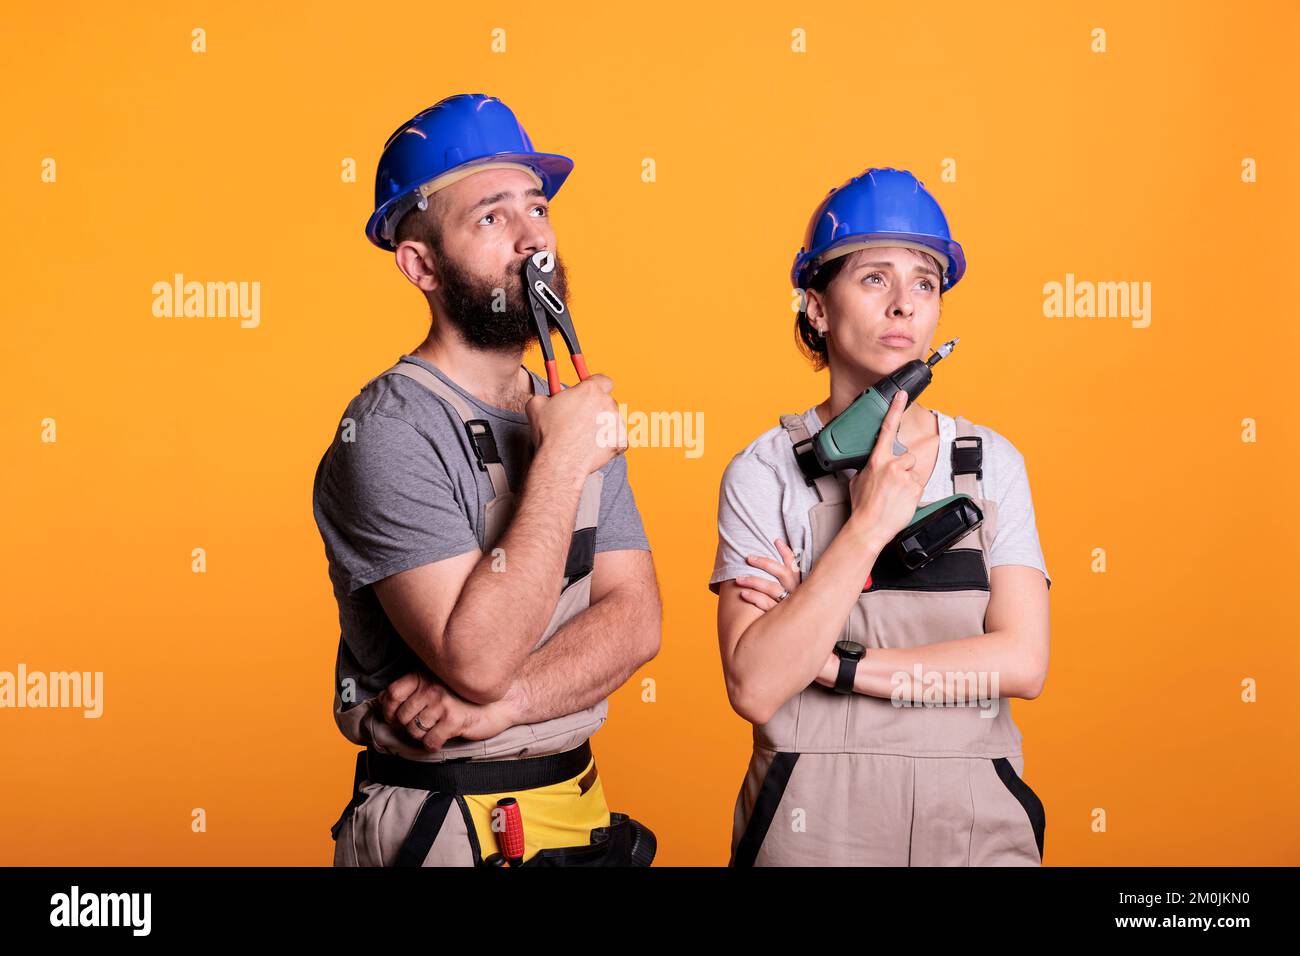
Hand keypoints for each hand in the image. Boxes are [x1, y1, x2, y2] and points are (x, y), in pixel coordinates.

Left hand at [378, 670, 515, 751]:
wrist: (501, 700)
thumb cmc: (467, 694)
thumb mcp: (438, 683)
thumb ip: (413, 688)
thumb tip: (383, 699)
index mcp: (426, 676)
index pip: (393, 693)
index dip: (389, 710)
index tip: (394, 718)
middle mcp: (432, 687)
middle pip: (403, 716)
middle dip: (408, 727)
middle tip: (421, 727)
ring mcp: (444, 703)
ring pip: (414, 730)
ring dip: (421, 737)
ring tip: (433, 731)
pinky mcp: (455, 720)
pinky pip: (430, 741)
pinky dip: (432, 745)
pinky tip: (441, 739)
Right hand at [525, 373, 625, 478]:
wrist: (560, 461)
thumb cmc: (549, 434)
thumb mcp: (537, 405)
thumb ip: (547, 395)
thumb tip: (547, 398)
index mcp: (590, 390)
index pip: (603, 380)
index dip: (596, 386)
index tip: (590, 393)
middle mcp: (607, 402)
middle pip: (607, 401)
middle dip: (597, 408)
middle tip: (582, 419)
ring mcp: (616, 422)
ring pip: (613, 420)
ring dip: (603, 426)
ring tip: (585, 436)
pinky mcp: (620, 441)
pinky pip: (617, 439)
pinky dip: (609, 443)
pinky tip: (594, 446)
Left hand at [733, 538, 800, 611]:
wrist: (799, 641)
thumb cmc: (795, 613)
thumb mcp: (797, 595)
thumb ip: (790, 579)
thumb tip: (779, 558)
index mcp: (801, 586)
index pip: (795, 565)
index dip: (786, 552)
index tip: (776, 540)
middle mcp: (796, 594)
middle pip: (781, 574)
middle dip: (764, 563)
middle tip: (748, 557)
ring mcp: (788, 606)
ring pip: (772, 589)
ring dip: (754, 581)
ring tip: (738, 579)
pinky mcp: (780, 618)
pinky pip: (766, 606)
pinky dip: (755, 598)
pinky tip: (743, 594)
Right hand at [847, 390, 925, 546]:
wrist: (869, 527)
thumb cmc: (862, 506)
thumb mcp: (858, 480)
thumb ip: (868, 467)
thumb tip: (872, 465)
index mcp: (876, 460)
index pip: (887, 429)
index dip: (895, 409)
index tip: (902, 395)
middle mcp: (891, 465)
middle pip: (906, 456)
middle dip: (902, 469)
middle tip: (891, 486)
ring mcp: (904, 477)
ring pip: (913, 472)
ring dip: (907, 481)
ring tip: (895, 495)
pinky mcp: (915, 489)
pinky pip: (918, 485)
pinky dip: (912, 493)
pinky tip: (901, 501)